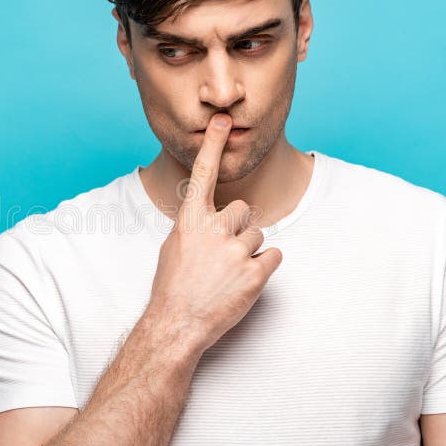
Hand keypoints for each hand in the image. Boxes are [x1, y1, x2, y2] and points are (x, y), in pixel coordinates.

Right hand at [146, 113, 282, 353]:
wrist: (177, 324)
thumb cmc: (172, 286)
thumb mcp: (174, 247)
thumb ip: (196, 226)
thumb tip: (210, 221)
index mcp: (190, 220)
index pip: (204, 174)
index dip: (214, 145)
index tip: (224, 120)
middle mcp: (214, 229)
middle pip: (243, 210)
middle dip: (237, 229)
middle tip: (222, 255)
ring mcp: (236, 251)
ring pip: (258, 235)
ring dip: (248, 252)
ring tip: (228, 274)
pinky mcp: (256, 273)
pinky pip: (273, 256)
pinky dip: (263, 267)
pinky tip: (242, 282)